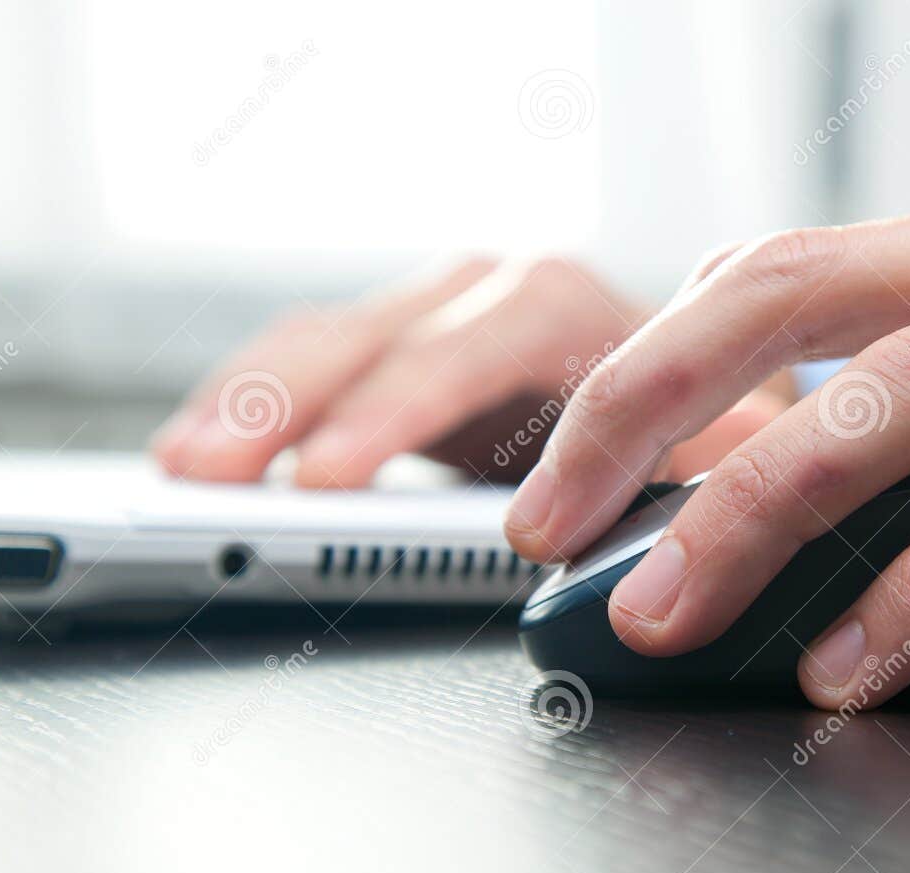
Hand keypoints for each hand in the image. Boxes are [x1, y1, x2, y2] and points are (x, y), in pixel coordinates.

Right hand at [151, 258, 787, 485]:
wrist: (703, 392)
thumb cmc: (708, 430)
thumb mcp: (725, 454)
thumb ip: (707, 484)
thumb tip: (689, 544)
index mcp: (578, 312)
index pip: (476, 344)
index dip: (399, 413)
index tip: (331, 477)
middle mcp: (497, 292)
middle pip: (377, 336)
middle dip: (290, 408)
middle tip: (217, 473)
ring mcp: (439, 315)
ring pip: (326, 342)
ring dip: (249, 405)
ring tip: (184, 467)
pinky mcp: (398, 352)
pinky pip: (311, 366)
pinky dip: (254, 406)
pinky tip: (204, 448)